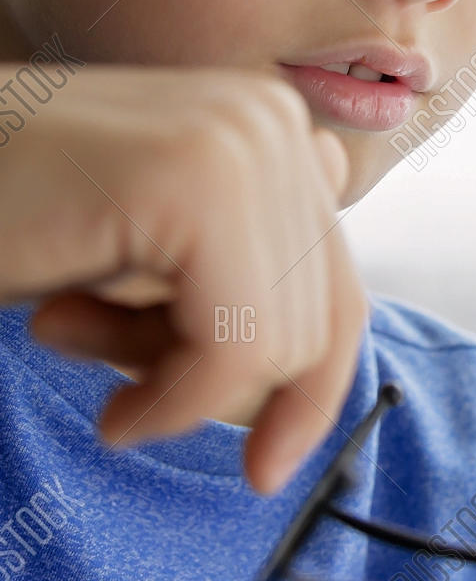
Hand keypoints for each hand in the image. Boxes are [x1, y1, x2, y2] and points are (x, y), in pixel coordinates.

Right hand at [0, 63, 366, 493]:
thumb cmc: (9, 220)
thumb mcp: (147, 254)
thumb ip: (240, 274)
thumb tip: (312, 362)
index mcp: (271, 126)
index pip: (338, 287)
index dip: (310, 389)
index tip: (265, 464)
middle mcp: (272, 116)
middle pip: (323, 319)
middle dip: (222, 386)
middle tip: (119, 391)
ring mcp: (240, 139)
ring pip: (284, 344)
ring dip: (181, 391)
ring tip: (73, 343)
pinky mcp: (194, 181)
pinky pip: (238, 347)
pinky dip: (175, 404)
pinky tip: (94, 386)